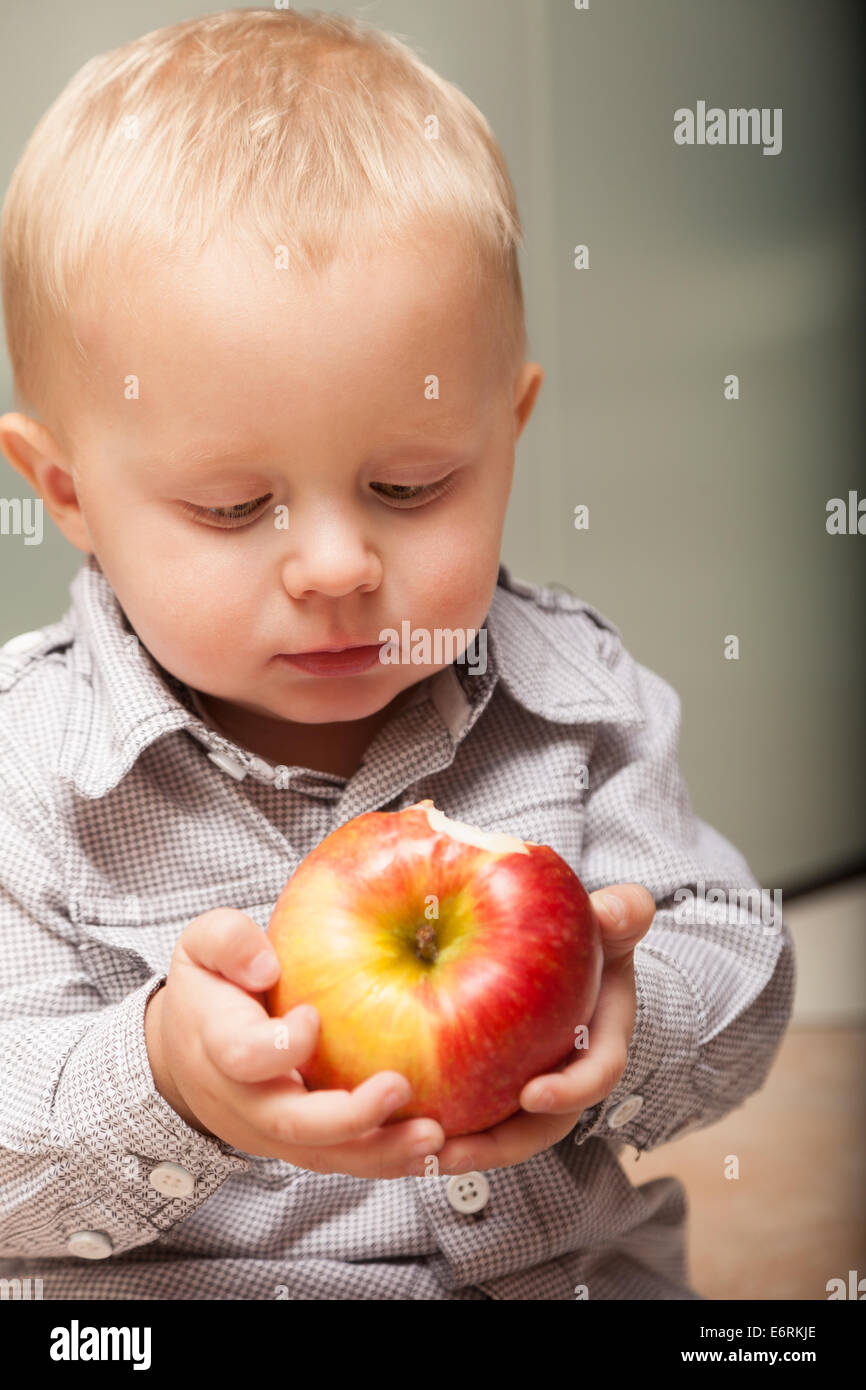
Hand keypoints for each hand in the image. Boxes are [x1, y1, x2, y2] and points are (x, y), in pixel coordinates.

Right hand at [146, 908, 444, 1178]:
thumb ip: (229, 941)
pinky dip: (395, 1160)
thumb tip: (267, 964)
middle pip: (293, 1124)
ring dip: (383, 1153)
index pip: (245, 1057)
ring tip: (434, 1137)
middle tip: (400, 1088)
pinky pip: (349, 1159)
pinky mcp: (304, 1145)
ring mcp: (274, 1131)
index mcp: (218, 1045)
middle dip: (350, 1116)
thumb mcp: (203, 945)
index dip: (279, 1046)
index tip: (312, 1015)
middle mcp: (245, 1100)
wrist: (183, 1054)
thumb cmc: (208, 990)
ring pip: (326, 1155)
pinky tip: (442, 1149)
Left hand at [427, 883, 655, 1176]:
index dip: (569, 1091)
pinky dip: (434, 1115)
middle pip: (534, 1128)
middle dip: (494, 1147)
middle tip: (449, 1153)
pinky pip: (464, 1106)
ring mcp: (525, 1082)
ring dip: (455, 1147)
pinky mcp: (488, 1079)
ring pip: (493, 1130)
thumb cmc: (594, 935)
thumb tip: (614, 913)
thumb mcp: (615, 919)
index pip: (594, 1077)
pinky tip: (388, 1120)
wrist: (570, 946)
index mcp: (601, 1042)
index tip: (532, 1095)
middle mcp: (564, 1074)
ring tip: (408, 1153)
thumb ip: (622, 914)